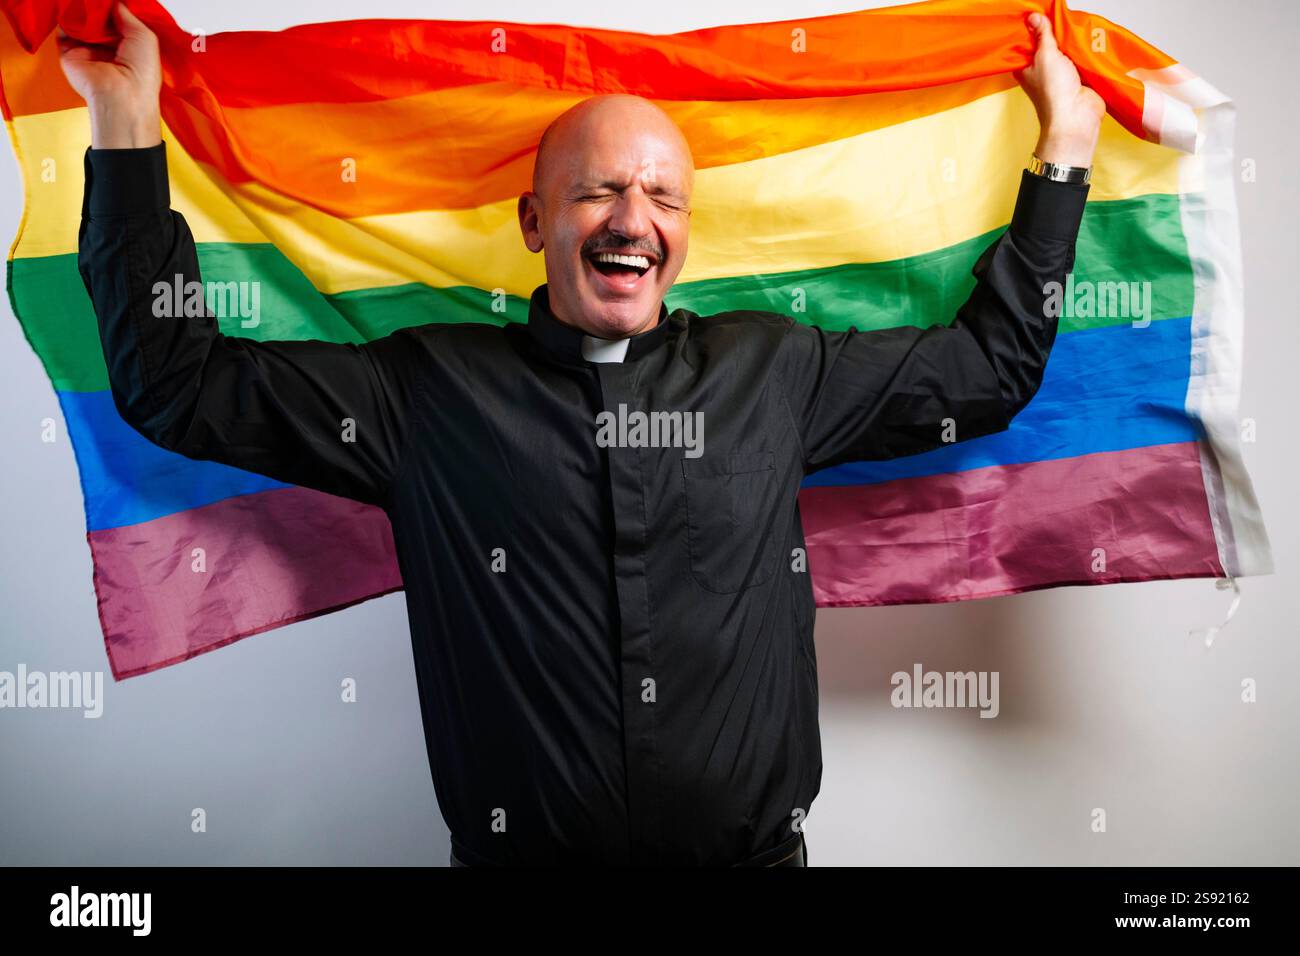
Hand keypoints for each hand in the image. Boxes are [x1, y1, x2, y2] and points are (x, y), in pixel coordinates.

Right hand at [57, 2, 161, 148]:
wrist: (120, 96)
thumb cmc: (141, 73)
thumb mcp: (145, 37)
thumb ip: (128, 15)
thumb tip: (115, 3)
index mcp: (130, 50)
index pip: (119, 23)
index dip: (116, 10)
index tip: (113, 2)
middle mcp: (109, 50)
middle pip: (99, 21)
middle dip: (99, 9)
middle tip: (98, 1)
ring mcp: (89, 51)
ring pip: (82, 23)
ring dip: (84, 11)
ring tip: (88, 4)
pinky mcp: (71, 54)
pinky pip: (65, 29)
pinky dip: (68, 17)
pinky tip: (76, 10)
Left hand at [1015, 12, 1104, 167]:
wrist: (1076, 117)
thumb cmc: (1054, 93)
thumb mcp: (1045, 56)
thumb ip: (1042, 35)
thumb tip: (1033, 18)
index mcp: (1026, 67)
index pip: (1027, 43)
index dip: (1033, 29)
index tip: (1041, 14)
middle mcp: (1042, 71)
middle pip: (1050, 44)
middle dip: (1057, 32)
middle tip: (1063, 17)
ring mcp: (1062, 74)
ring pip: (1067, 50)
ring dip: (1073, 41)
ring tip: (1077, 26)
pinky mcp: (1080, 77)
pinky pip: (1083, 58)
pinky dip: (1086, 50)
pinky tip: (1089, 39)